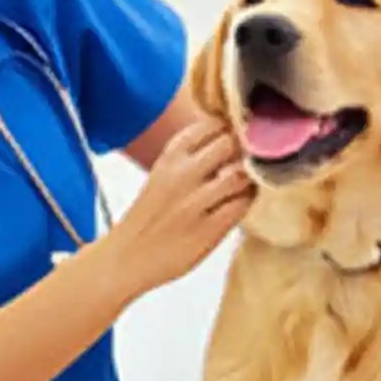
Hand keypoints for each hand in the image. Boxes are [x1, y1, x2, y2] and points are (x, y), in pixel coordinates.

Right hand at [103, 116, 254, 297]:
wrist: (128, 257)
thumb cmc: (151, 215)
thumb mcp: (164, 174)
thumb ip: (193, 156)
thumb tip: (234, 138)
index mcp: (170, 156)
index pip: (211, 124)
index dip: (232, 127)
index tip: (240, 134)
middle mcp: (182, 174)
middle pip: (231, 144)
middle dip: (246, 149)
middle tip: (252, 159)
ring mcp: (195, 203)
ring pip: (240, 175)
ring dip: (251, 177)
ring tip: (247, 183)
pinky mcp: (208, 230)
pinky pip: (242, 205)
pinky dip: (247, 201)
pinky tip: (241, 203)